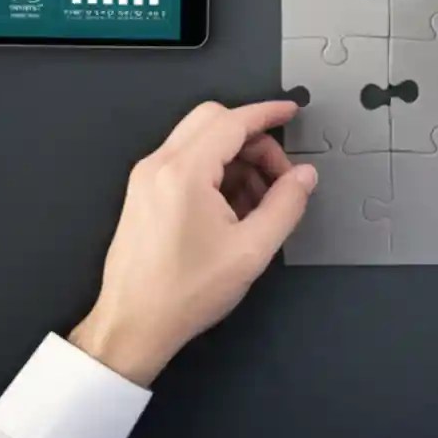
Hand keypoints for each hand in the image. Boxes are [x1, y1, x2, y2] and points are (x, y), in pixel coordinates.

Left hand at [69, 101, 316, 386]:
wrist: (133, 326)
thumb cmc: (184, 294)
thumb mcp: (251, 251)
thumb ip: (286, 206)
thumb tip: (304, 177)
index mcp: (183, 173)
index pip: (232, 121)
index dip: (267, 113)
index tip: (290, 112)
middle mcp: (158, 166)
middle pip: (213, 121)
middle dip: (253, 140)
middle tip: (279, 175)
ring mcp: (147, 179)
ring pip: (200, 142)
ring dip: (236, 160)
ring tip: (259, 204)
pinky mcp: (144, 194)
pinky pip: (186, 163)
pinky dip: (216, 173)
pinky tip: (235, 211)